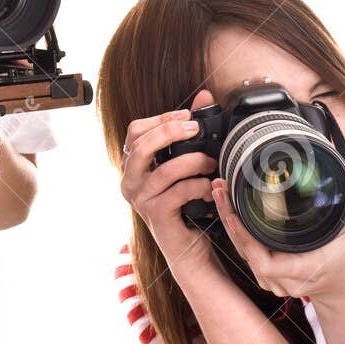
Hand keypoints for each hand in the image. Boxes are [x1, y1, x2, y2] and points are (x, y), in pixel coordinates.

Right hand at [118, 89, 221, 278]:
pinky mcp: (156, 214)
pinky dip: (200, 186)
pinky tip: (212, 187)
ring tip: (213, 164)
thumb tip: (205, 95)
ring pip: (165, 169)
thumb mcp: (187, 164)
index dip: (160, 119)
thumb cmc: (187, 204)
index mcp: (133, 165)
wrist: (188, 247)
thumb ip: (190, 131)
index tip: (187, 116)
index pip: (135, 131)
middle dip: (172, 132)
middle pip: (142, 145)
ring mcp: (140, 199)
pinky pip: (179, 192)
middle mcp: (131, 181)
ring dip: (195, 162)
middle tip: (197, 129)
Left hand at [209, 160, 344, 299]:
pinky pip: (245, 252)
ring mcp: (274, 280)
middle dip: (230, 222)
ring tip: (220, 192)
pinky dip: (235, 230)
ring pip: (242, 253)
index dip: (247, 241)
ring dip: (228, 223)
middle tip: (221, 190)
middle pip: (246, 253)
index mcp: (305, 270)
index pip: (266, 263)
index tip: (235, 216)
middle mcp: (285, 279)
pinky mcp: (267, 274)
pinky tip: (228, 207)